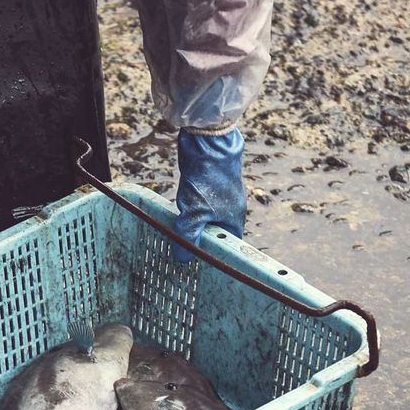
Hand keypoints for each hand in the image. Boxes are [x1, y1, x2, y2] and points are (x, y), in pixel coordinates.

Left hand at [172, 127, 245, 263]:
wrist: (208, 143)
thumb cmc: (207, 181)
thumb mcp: (194, 214)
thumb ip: (188, 237)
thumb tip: (183, 259)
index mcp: (233, 222)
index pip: (227, 248)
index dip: (214, 258)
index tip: (198, 266)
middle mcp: (230, 211)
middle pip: (215, 235)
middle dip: (200, 243)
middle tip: (181, 253)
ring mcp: (220, 198)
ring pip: (205, 220)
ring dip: (192, 227)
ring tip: (176, 236)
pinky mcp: (208, 187)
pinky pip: (198, 206)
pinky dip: (189, 212)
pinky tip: (177, 214)